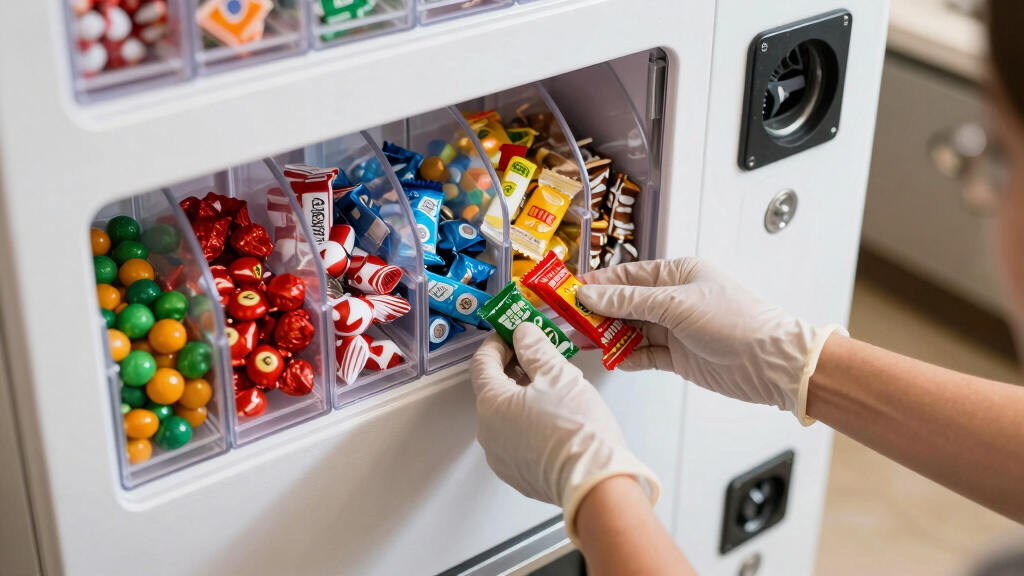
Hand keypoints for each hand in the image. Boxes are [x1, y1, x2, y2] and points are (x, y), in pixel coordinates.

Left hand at [470, 323, 659, 542]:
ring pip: (506, 417)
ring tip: (553, 387)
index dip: (497, 343)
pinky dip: (528, 423)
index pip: (482, 363)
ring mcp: (501, 457)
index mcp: (491, 404)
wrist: (596, 481)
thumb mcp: (558, 374)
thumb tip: (524, 333)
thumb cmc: (578, 429)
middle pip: (494, 390)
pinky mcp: (518, 474)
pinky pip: (517, 440)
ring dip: (522, 398)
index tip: (512, 334)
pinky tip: (554, 417)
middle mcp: (488, 433)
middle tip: (538, 356)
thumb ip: (536, 348)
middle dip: (514, 369)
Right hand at [576, 258, 846, 423]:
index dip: (597, 284)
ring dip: (607, 335)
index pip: (628, 276)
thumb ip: (631, 301)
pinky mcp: (678, 357)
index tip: (568, 290)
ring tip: (581, 340)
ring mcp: (676, 329)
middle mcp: (675, 299)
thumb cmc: (736, 322)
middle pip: (625, 303)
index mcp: (678, 274)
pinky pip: (643, 354)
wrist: (771, 364)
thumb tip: (592, 295)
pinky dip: (626, 356)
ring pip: (631, 330)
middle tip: (567, 319)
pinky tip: (611, 358)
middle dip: (596, 311)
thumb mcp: (677, 304)